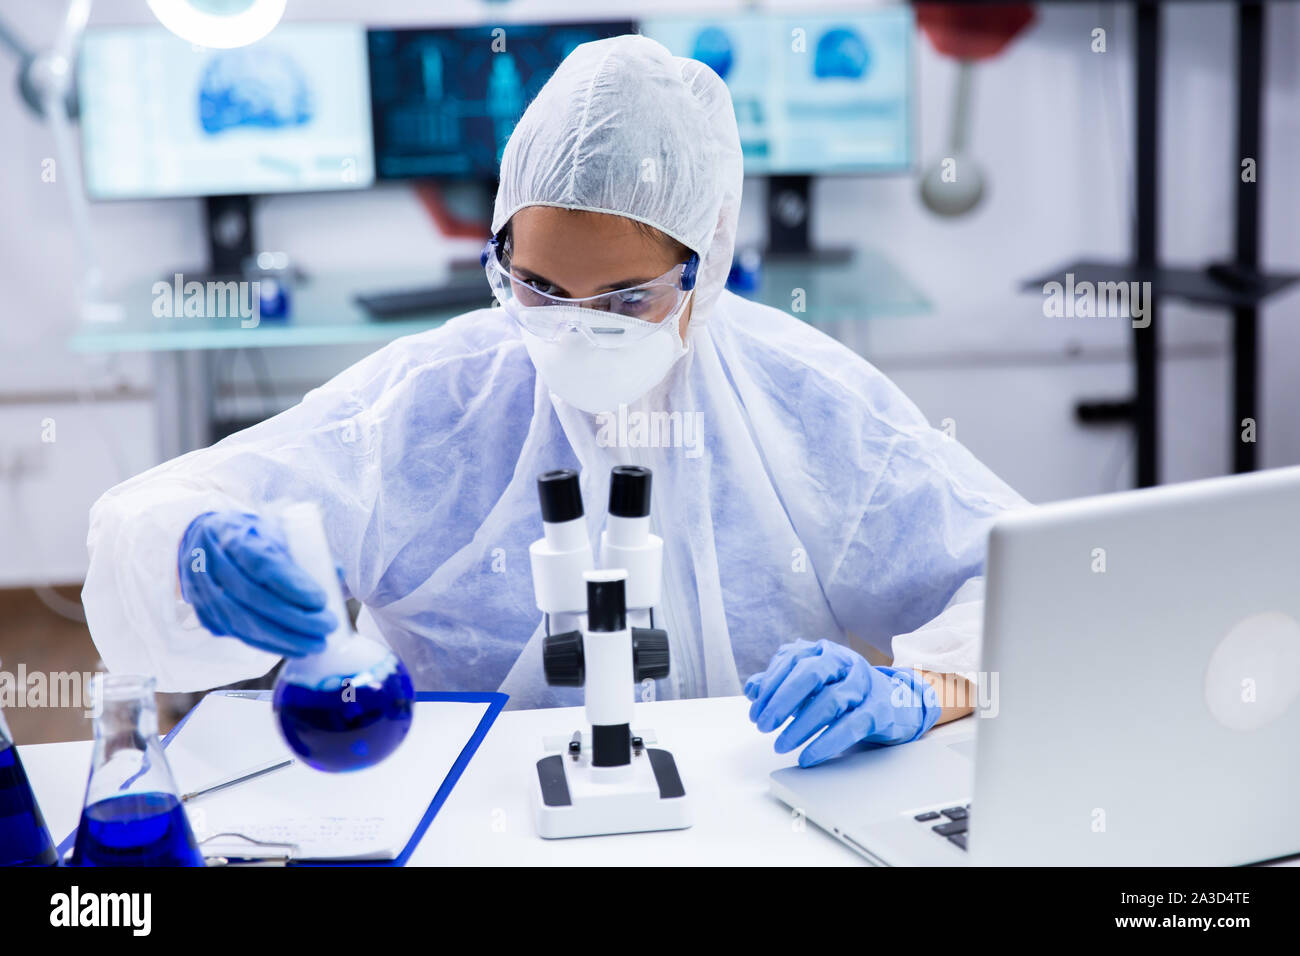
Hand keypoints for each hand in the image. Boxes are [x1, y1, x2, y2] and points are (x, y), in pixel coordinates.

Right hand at [177, 511, 336, 656]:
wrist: (203, 541)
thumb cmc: (250, 535)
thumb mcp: (274, 529)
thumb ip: (305, 551)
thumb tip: (336, 573)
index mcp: (230, 534)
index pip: (261, 564)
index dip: (291, 585)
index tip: (321, 600)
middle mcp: (211, 563)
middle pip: (253, 598)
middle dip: (295, 618)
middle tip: (329, 625)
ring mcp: (203, 592)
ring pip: (244, 622)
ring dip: (285, 638)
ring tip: (319, 643)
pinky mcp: (205, 614)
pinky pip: (239, 634)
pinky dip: (270, 644)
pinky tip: (297, 649)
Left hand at [744, 639, 940, 766]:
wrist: (895, 703)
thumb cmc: (844, 693)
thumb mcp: (810, 685)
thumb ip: (780, 684)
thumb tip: (752, 688)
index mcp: (823, 652)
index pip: (791, 660)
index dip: (769, 686)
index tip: (755, 712)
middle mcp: (845, 662)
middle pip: (811, 674)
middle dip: (782, 700)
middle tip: (763, 725)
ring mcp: (864, 685)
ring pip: (831, 700)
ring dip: (801, 725)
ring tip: (781, 744)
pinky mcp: (879, 710)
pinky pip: (851, 726)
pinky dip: (826, 743)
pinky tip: (808, 756)